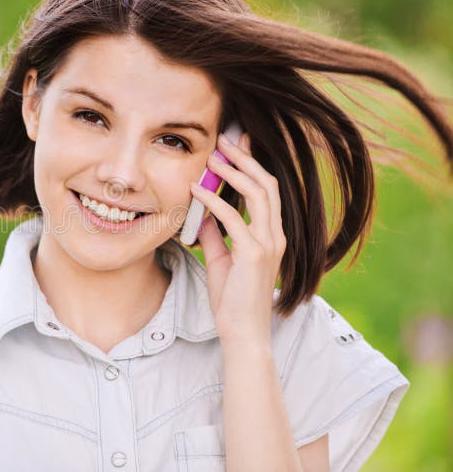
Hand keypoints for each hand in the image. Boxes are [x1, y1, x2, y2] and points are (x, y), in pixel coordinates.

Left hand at [188, 133, 286, 347]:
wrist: (242, 332)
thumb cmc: (233, 300)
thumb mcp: (221, 260)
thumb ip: (215, 236)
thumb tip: (202, 213)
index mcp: (272, 235)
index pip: (267, 190)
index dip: (254, 164)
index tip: (237, 144)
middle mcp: (276, 235)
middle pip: (267, 184)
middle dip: (246, 158)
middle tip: (225, 139)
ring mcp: (268, 244)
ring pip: (258, 194)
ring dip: (233, 172)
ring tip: (213, 157)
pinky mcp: (254, 254)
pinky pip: (233, 218)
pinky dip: (214, 201)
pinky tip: (196, 190)